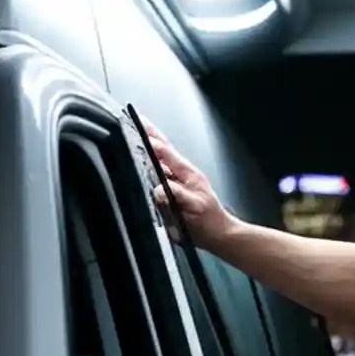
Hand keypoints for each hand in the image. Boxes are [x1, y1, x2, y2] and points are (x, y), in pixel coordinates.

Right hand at [141, 118, 234, 249]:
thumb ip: (177, 195)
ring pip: (159, 161)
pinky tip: (142, 163)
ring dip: (149, 147)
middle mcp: (180, 175)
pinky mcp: (172, 194)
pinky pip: (157, 176)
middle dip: (151, 134)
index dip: (152, 140)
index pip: (166, 151)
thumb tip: (158, 189)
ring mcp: (176, 183)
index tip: (139, 127)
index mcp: (187, 173)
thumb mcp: (195, 206)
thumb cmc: (209, 222)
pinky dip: (149, 166)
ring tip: (137, 135)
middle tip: (138, 120)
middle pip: (163, 150)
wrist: (217, 235)